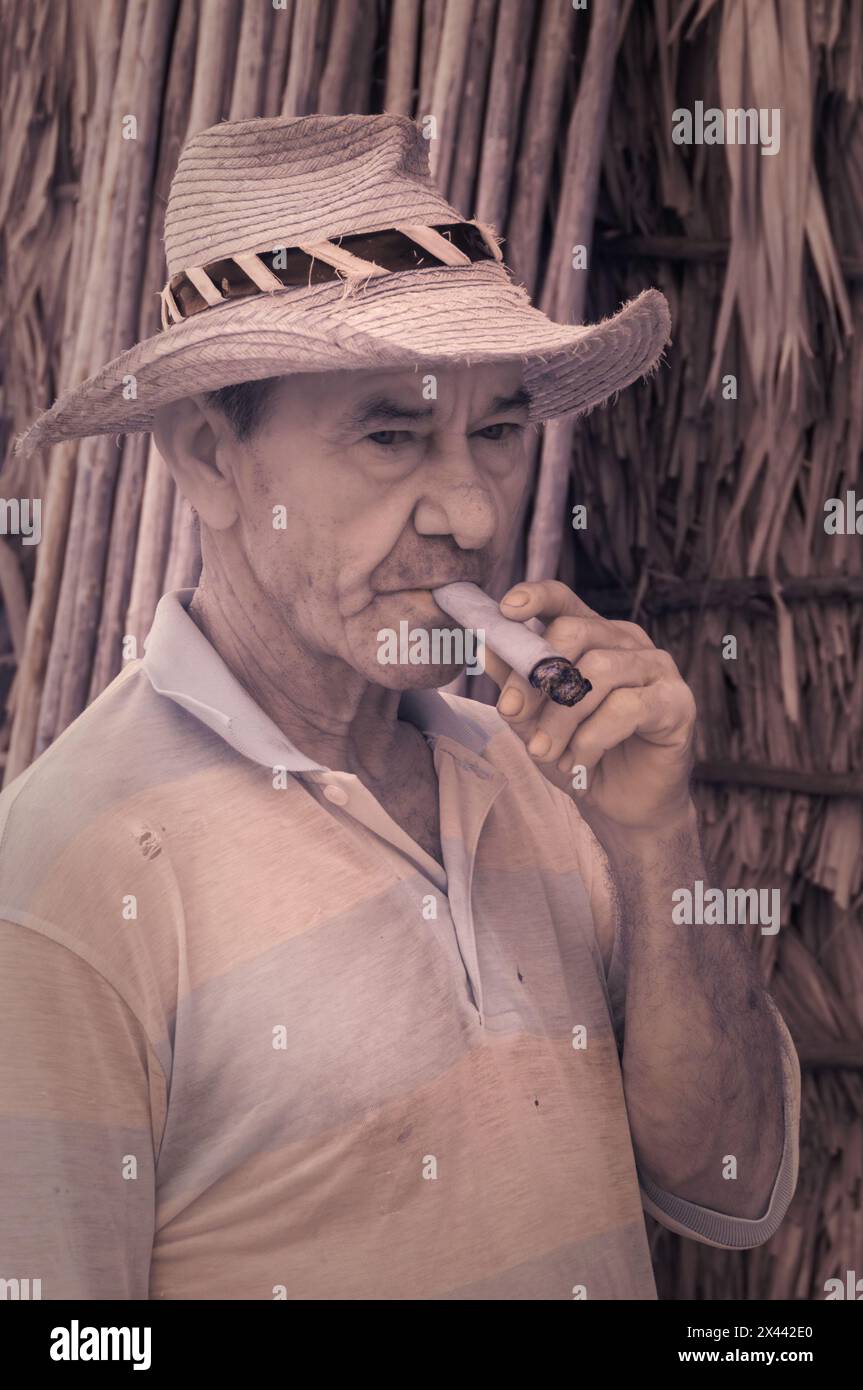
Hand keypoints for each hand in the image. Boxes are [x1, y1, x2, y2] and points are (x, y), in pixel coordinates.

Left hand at [483, 580, 696, 838]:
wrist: (623, 807)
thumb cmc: (580, 754)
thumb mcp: (535, 722)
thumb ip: (515, 686)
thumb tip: (485, 648)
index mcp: (594, 636)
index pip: (564, 600)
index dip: (536, 598)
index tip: (506, 610)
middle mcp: (628, 643)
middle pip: (574, 632)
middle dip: (535, 677)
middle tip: (512, 713)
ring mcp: (658, 668)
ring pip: (598, 672)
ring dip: (560, 720)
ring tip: (544, 754)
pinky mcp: (678, 701)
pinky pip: (625, 708)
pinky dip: (592, 740)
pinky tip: (579, 765)